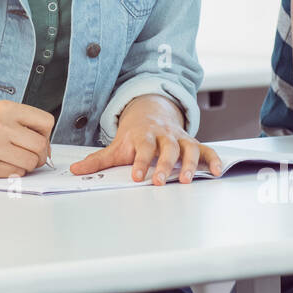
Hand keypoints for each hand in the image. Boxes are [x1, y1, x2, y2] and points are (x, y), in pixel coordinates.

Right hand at [0, 100, 52, 177]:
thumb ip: (21, 125)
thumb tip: (46, 147)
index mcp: (5, 109)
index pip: (46, 121)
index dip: (46, 134)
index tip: (38, 139)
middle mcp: (0, 125)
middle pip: (41, 145)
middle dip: (39, 155)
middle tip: (29, 156)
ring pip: (30, 162)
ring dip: (26, 165)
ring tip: (12, 160)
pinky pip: (16, 174)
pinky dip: (13, 173)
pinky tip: (1, 165)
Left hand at [70, 94, 221, 184]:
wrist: (151, 111)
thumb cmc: (134, 135)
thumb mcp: (116, 146)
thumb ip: (97, 160)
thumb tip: (75, 171)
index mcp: (144, 136)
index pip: (143, 148)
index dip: (140, 162)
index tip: (137, 176)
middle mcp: (164, 135)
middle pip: (166, 149)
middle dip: (164, 165)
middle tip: (159, 181)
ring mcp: (180, 138)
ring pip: (188, 149)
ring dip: (189, 164)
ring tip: (187, 181)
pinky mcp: (193, 143)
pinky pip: (206, 150)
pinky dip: (213, 159)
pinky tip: (217, 171)